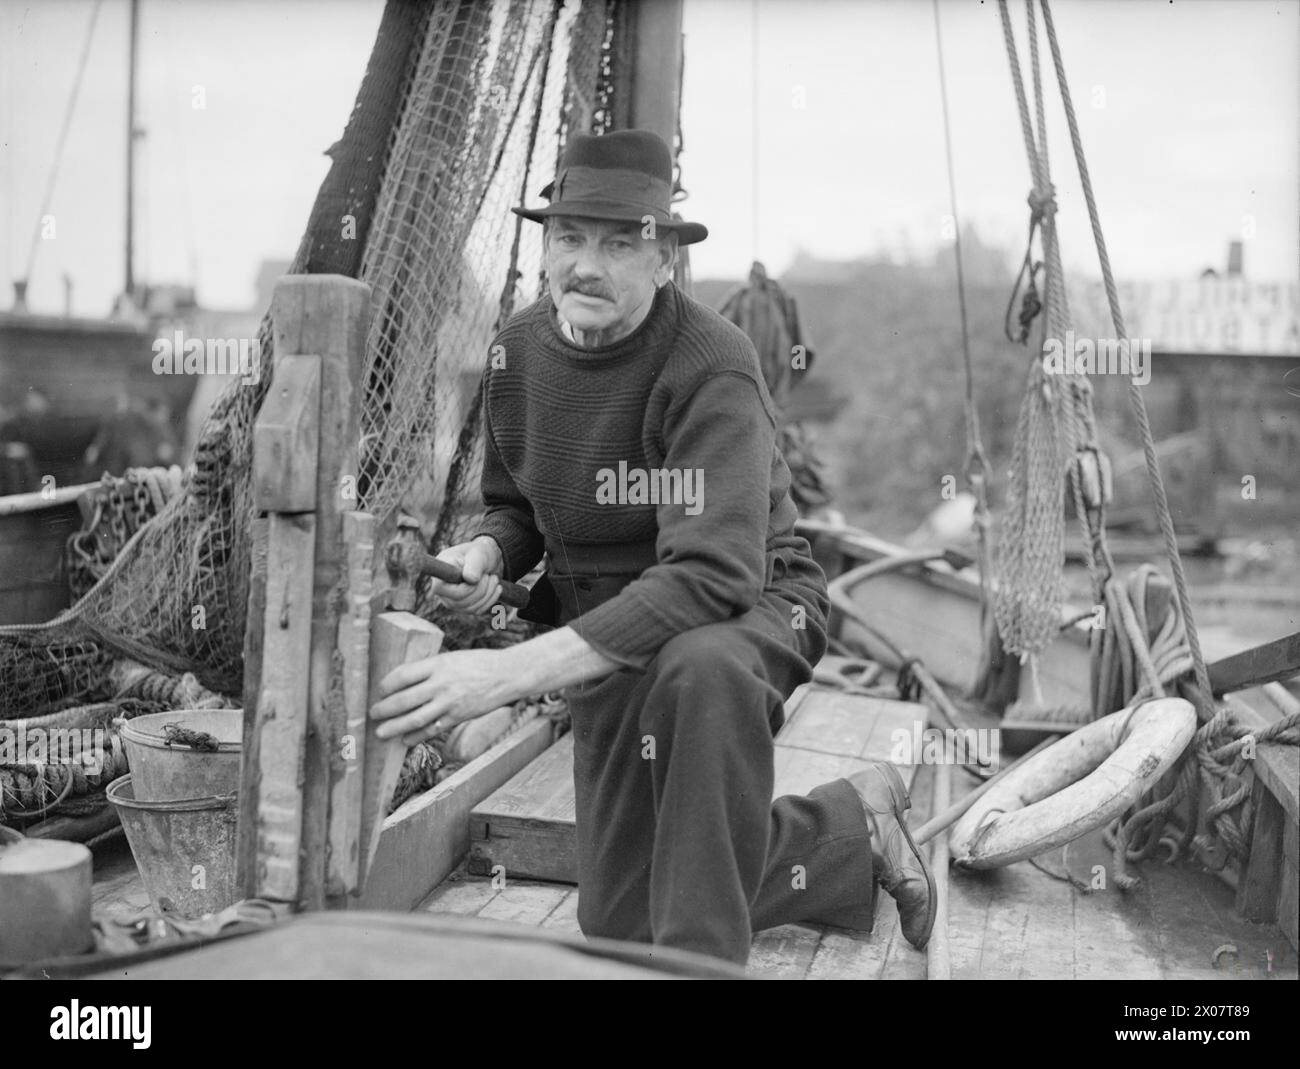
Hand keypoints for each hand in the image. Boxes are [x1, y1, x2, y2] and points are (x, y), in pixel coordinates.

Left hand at [370, 647, 515, 745]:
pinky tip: (406, 739)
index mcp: (438, 664)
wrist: (506, 675)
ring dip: (395, 726)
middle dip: (385, 709)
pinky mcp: (458, 716)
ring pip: (416, 718)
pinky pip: (433, 729)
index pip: (403, 675)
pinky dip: (417, 736)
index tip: (379, 690)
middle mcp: (442, 683)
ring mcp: (450, 702)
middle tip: (372, 713)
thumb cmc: (477, 663)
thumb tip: (403, 681)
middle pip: (405, 699)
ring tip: (381, 732)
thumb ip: (430, 669)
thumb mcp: (451, 659)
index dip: (387, 685)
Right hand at [427, 536, 503, 613]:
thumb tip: (470, 579)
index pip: (440, 588)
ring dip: (487, 594)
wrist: (489, 561)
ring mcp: (452, 600)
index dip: (460, 587)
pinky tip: (496, 588)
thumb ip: (474, 564)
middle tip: (489, 575)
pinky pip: (477, 611)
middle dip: (480, 589)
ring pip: (469, 608)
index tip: (475, 579)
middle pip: (458, 601)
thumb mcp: (479, 554)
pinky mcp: (464, 607)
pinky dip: (490, 600)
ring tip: (493, 578)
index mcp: (440, 572)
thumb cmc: (481, 554)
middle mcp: (442, 589)